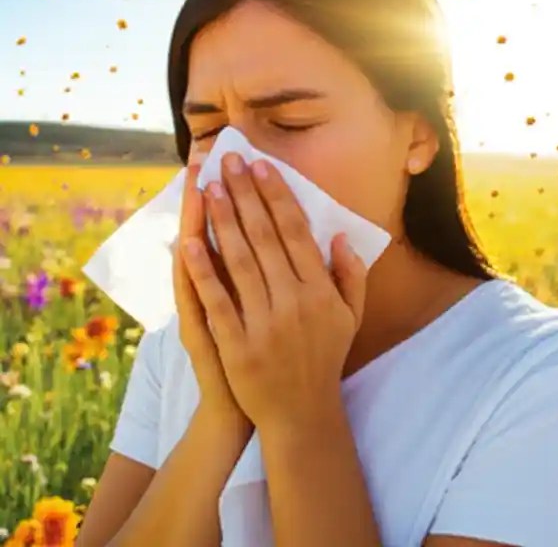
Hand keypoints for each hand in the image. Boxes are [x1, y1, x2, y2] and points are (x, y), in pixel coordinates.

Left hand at [178, 153, 368, 432]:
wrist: (301, 413)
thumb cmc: (324, 359)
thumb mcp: (350, 318)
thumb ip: (350, 276)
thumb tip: (340, 237)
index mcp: (321, 291)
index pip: (296, 233)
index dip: (277, 197)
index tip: (262, 167)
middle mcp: (295, 301)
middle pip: (264, 237)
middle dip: (245, 195)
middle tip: (228, 162)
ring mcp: (264, 323)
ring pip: (239, 261)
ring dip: (222, 220)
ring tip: (208, 188)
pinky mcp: (237, 344)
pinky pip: (217, 301)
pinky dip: (202, 270)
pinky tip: (188, 241)